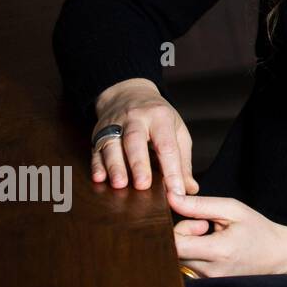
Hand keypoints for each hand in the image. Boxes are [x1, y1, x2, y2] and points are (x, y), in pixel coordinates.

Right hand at [91, 77, 197, 195]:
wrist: (129, 93)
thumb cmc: (158, 117)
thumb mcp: (177, 131)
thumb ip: (183, 161)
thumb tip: (189, 188)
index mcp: (160, 117)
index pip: (167, 145)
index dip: (172, 170)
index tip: (176, 192)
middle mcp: (136, 119)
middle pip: (135, 140)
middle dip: (139, 163)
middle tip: (143, 185)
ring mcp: (115, 124)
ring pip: (112, 144)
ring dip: (115, 165)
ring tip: (120, 184)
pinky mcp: (99, 133)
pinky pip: (96, 149)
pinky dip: (97, 164)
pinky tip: (99, 178)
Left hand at [168, 190, 286, 277]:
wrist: (278, 256)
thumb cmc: (258, 230)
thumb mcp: (233, 209)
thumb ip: (200, 205)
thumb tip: (171, 199)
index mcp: (219, 251)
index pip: (176, 245)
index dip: (180, 229)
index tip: (199, 222)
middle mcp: (210, 271)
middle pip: (174, 253)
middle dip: (184, 236)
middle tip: (206, 227)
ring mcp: (208, 281)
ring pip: (179, 260)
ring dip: (189, 246)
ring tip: (212, 239)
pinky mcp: (206, 284)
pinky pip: (187, 267)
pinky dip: (193, 256)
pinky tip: (210, 251)